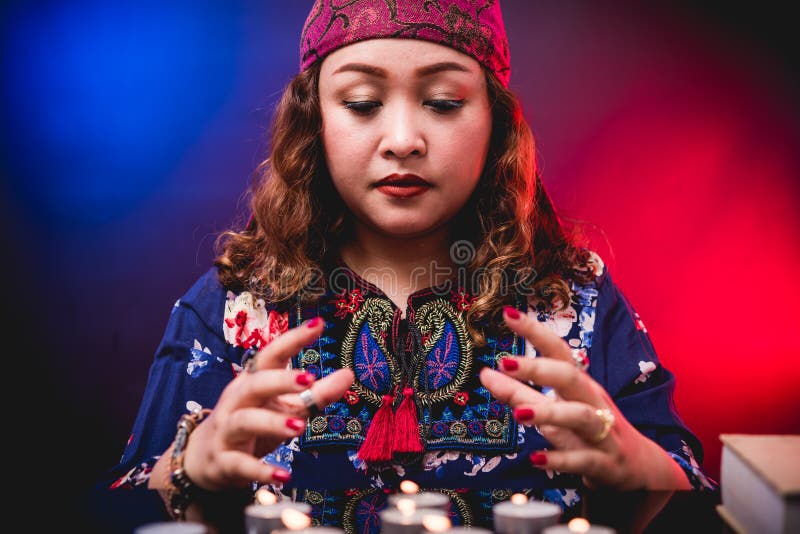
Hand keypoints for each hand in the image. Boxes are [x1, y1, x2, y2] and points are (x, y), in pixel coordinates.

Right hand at [182, 317, 353, 490]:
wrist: (206, 458)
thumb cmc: (253, 424)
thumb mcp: (285, 406)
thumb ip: (317, 393)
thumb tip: (349, 374)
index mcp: (253, 380)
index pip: (272, 355)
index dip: (293, 339)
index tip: (319, 324)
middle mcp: (238, 400)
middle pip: (255, 384)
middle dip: (281, 380)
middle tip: (310, 378)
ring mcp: (228, 430)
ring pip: (246, 421)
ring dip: (273, 422)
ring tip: (300, 426)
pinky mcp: (225, 460)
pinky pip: (241, 464)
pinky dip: (261, 470)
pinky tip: (283, 476)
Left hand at [478, 306, 689, 489]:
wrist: (636, 467)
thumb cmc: (587, 430)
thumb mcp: (554, 408)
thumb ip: (519, 392)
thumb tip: (486, 373)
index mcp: (579, 383)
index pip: (557, 350)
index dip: (534, 332)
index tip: (507, 314)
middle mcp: (592, 401)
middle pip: (570, 377)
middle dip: (538, 368)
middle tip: (505, 362)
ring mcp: (601, 432)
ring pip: (580, 416)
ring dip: (549, 413)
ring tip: (518, 414)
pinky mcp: (604, 463)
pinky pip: (583, 459)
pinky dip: (560, 460)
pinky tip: (536, 459)